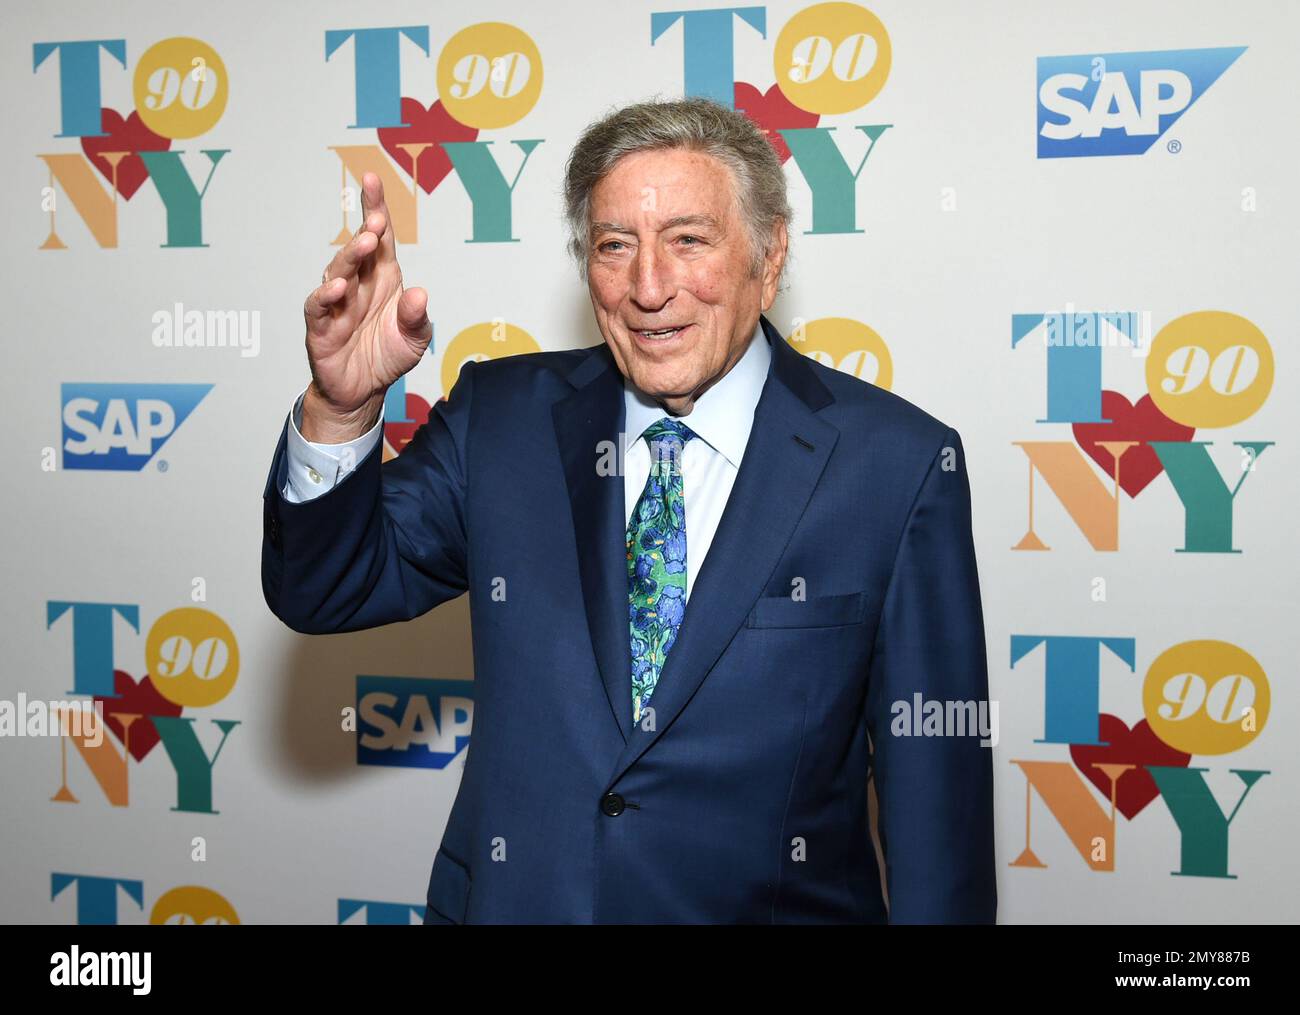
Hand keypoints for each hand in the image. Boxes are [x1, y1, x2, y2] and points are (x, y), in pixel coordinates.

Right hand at [300, 172, 431, 441]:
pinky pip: (319, 306)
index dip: (375, 208)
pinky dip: (326, 295)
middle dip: (366, 230)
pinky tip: (338, 288)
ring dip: (350, 257)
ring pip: (338, 272)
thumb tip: (419, 294)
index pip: (379, 238)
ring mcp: (337, 303)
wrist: (363, 391)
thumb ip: (417, 318)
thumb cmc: (387, 354)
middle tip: (377, 219)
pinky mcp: (321, 327)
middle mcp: (358, 284)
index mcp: (382, 278)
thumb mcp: (414, 339)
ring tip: (364, 243)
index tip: (372, 179)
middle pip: (358, 250)